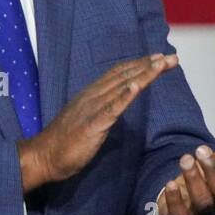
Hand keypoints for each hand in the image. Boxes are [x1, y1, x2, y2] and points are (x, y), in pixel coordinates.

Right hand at [19, 54, 178, 191]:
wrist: (43, 156)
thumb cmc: (65, 144)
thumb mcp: (89, 123)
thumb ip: (103, 112)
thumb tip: (117, 109)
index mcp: (92, 95)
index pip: (119, 74)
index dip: (140, 65)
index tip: (159, 59)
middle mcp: (93, 96)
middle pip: (125, 75)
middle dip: (149, 65)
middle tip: (171, 57)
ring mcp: (92, 108)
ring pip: (122, 86)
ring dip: (144, 74)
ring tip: (161, 64)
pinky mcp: (92, 124)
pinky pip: (112, 108)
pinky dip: (125, 95)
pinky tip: (137, 85)